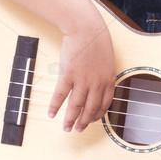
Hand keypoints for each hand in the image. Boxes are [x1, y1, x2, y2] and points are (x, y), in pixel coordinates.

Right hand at [47, 16, 116, 131]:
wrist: (86, 29)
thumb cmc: (97, 42)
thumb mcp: (107, 61)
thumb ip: (103, 75)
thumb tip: (97, 86)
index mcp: (108, 80)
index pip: (105, 104)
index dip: (98, 115)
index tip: (92, 120)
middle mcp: (97, 83)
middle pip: (90, 108)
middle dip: (84, 122)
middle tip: (78, 130)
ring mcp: (82, 80)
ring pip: (76, 106)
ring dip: (70, 119)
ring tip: (66, 128)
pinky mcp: (68, 75)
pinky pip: (60, 95)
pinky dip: (55, 106)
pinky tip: (51, 114)